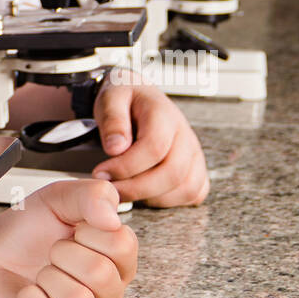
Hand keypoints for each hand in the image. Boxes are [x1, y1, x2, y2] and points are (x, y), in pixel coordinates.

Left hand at [0, 179, 136, 297]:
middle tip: (50, 254)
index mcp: (116, 265)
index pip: (123, 245)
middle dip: (63, 254)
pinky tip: (27, 295)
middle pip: (102, 276)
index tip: (72, 230)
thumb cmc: (26, 230)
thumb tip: (113, 219)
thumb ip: (93, 195)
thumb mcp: (59, 198)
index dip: (88, 230)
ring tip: (39, 276)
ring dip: (47, 279)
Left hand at [92, 78, 208, 206]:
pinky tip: (146, 193)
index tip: (101, 173)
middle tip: (111, 190)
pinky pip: (193, 193)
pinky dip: (170, 201)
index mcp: (164, 114)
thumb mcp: (111, 98)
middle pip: (172, 173)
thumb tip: (116, 148)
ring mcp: (194, 153)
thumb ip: (112, 120)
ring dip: (152, 197)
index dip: (126, 166)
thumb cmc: (125, 99)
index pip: (154, 147)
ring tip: (125, 190)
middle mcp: (184, 134)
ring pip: (186, 187)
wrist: (139, 96)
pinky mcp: (196, 168)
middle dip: (137, 188)